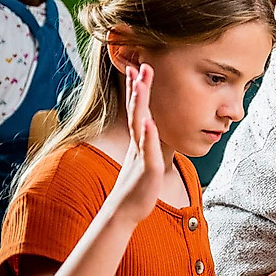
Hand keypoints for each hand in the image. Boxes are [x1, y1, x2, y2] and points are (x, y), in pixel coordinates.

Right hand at [107, 64, 163, 227]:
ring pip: (140, 125)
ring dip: (140, 103)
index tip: (139, 67)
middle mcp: (138, 143)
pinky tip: (149, 121)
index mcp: (139, 140)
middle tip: (141, 64)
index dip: (138, 89)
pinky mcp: (147, 169)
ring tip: (141, 83)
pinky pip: (148, 150)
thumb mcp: (144, 159)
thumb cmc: (137, 186)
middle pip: (137, 110)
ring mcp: (141, 154)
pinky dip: (148, 135)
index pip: (138, 109)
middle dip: (139, 87)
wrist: (125, 211)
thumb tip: (151, 129)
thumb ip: (148, 144)